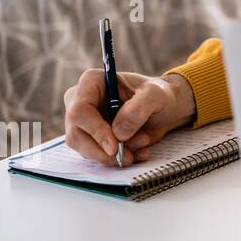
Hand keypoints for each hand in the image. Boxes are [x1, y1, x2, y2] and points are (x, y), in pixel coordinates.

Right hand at [63, 69, 195, 166]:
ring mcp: (83, 122)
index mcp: (92, 82)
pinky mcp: (90, 137)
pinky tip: (137, 153)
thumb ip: (138, 110)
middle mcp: (80, 101)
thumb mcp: (155, 96)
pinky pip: (96, 155)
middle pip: (76, 134)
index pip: (79, 111)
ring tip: (142, 144)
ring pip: (85, 149)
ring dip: (113, 156)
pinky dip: (117, 159)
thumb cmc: (157, 95)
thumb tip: (118, 133)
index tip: (114, 146)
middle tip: (127, 157)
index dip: (95, 131)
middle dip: (102, 151)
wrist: (164, 108)